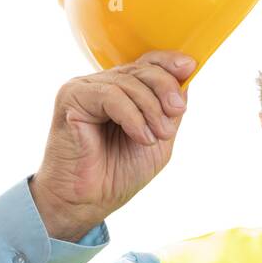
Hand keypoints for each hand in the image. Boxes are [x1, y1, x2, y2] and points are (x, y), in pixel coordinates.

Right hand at [31, 50, 193, 240]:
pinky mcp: (72, 97)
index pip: (148, 63)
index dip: (169, 62)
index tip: (189, 68)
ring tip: (155, 136)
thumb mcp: (159, 138)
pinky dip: (132, 117)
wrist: (88, 200)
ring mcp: (85, 88)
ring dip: (150, 110)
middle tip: (176, 113)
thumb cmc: (118, 173)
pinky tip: (140, 137)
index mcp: (123, 91)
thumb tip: (187, 74)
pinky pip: (110, 96)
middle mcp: (103, 84)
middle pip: (142, 69)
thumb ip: (170, 110)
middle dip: (165, 89)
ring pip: (129, 82)